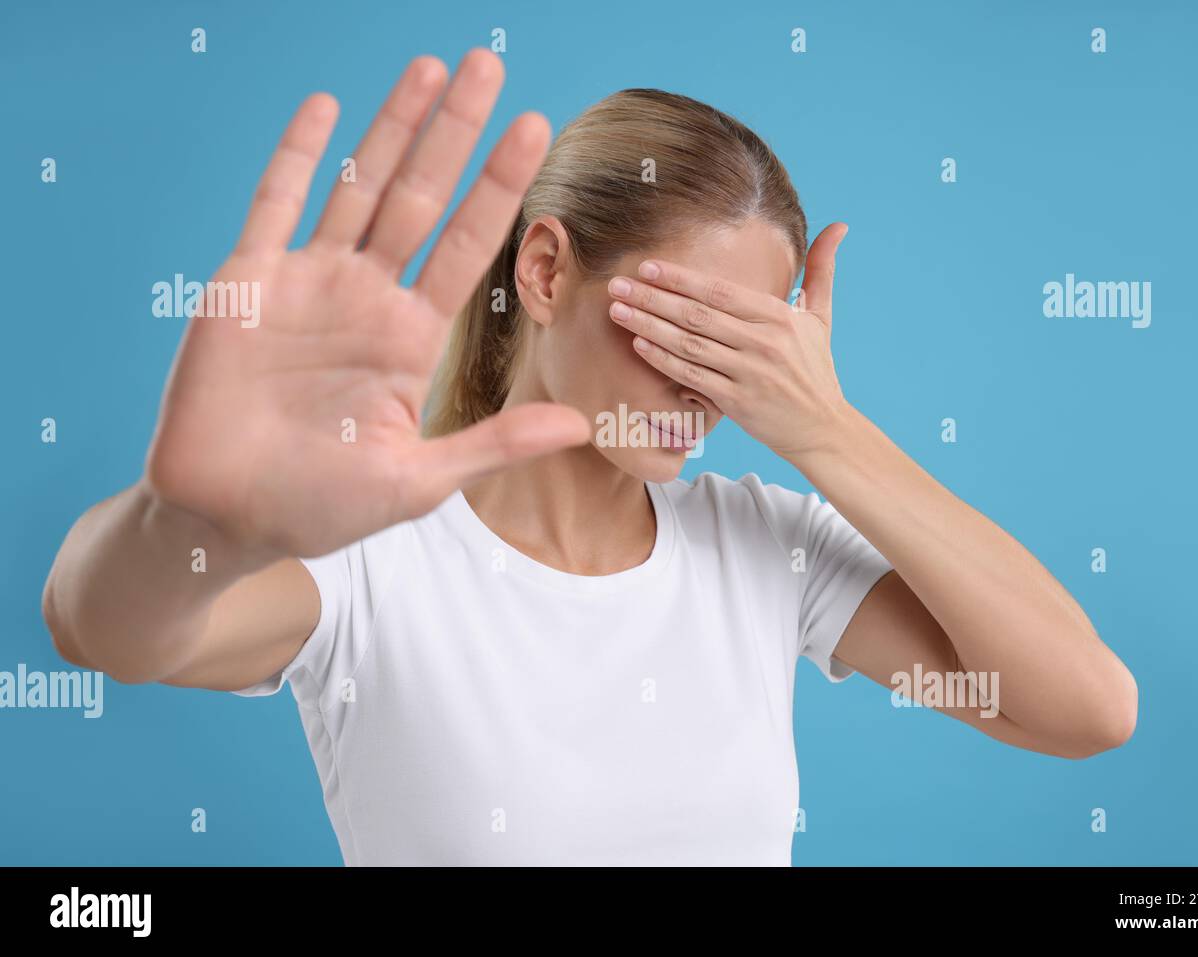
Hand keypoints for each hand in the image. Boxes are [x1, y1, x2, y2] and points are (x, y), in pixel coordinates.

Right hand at [145, 51, 589, 558]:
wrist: (227, 516)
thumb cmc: (322, 506)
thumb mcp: (420, 480)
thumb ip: (496, 443)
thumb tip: (583, 425)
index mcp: (410, 336)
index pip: (469, 245)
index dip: (501, 185)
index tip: (538, 128)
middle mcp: (367, 296)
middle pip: (422, 196)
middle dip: (455, 131)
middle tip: (489, 64)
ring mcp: (309, 282)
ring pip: (359, 185)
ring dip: (392, 126)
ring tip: (430, 67)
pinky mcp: (248, 282)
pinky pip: (275, 204)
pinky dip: (299, 155)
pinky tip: (327, 106)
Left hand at [604, 223, 851, 458]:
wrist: (824, 429)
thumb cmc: (816, 371)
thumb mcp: (821, 318)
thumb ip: (821, 271)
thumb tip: (838, 226)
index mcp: (781, 317)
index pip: (720, 292)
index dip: (681, 278)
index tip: (648, 266)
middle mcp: (765, 343)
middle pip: (698, 315)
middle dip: (653, 297)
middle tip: (617, 284)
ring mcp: (750, 374)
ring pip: (690, 344)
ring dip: (649, 325)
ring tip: (617, 310)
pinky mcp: (739, 403)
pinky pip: (693, 377)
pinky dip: (664, 360)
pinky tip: (639, 345)